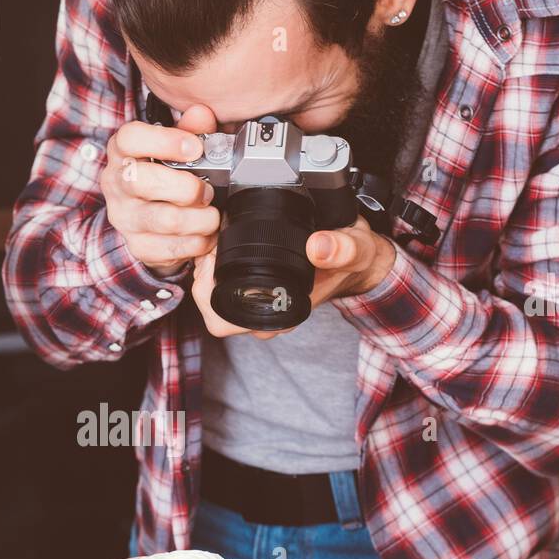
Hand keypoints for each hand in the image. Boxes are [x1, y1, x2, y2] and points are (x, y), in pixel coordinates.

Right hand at [101, 105, 221, 275]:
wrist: (149, 219)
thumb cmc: (164, 174)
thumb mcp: (176, 147)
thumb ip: (191, 129)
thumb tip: (202, 114)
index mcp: (123, 151)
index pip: (130, 138)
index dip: (164, 141)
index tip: (195, 148)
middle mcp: (117, 183)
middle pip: (143, 182)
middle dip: (187, 188)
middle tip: (208, 191)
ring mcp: (124, 217)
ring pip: (164, 219)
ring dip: (199, 219)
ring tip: (212, 216)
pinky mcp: (138, 245)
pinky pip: (171, 248)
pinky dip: (197, 243)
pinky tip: (205, 235)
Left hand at [192, 215, 395, 338]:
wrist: (357, 258)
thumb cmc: (353, 259)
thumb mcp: (356, 249)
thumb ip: (343, 249)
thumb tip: (319, 247)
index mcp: (280, 316)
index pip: (221, 320)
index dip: (207, 288)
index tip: (212, 254)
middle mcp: (263, 317)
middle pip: (207, 307)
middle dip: (201, 273)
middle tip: (210, 241)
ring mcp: (256, 305)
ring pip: (210, 294)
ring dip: (205, 266)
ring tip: (216, 237)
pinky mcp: (252, 288)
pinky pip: (219, 282)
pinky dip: (214, 262)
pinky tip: (221, 241)